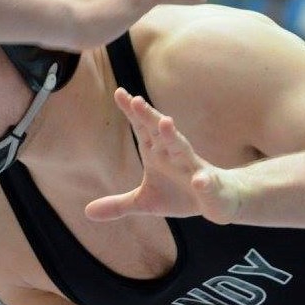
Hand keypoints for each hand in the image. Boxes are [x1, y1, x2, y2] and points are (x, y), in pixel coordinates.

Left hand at [85, 89, 243, 223]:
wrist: (217, 202)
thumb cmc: (180, 195)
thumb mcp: (145, 202)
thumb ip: (118, 205)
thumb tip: (87, 212)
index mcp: (157, 153)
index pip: (142, 129)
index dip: (132, 112)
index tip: (119, 93)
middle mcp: (174, 154)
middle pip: (160, 132)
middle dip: (149, 117)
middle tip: (136, 100)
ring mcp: (193, 168)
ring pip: (183, 148)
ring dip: (174, 136)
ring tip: (165, 122)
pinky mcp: (209, 185)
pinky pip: (206, 181)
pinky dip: (203, 180)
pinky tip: (199, 180)